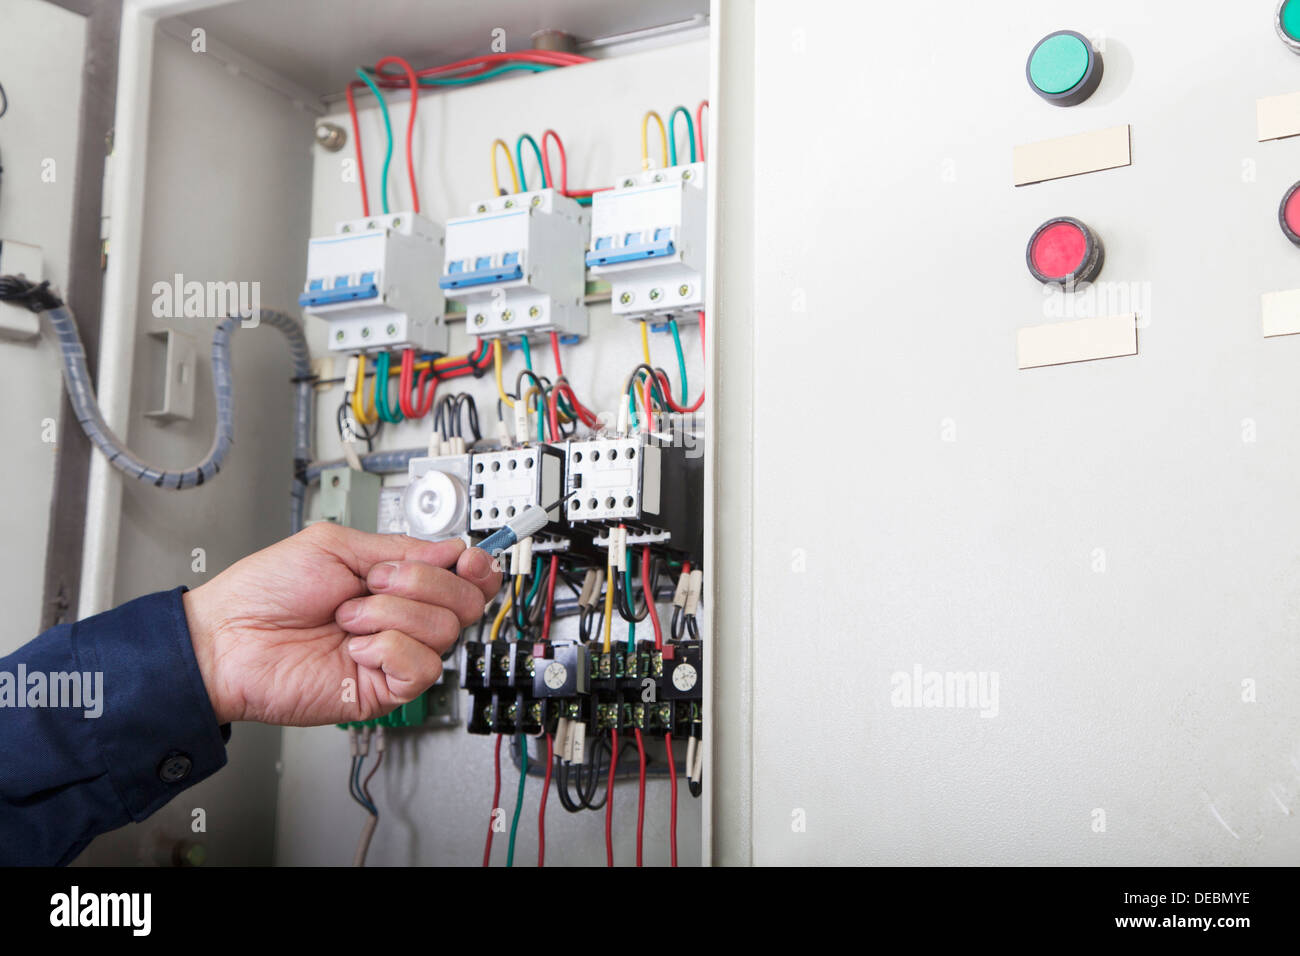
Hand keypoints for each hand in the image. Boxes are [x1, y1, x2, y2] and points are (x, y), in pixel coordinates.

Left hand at [181, 522, 500, 725]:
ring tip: (348, 618)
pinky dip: (388, 648)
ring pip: (444, 630)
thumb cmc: (265, 592)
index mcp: (396, 581)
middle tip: (377, 582)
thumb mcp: (336, 546)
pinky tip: (355, 647)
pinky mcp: (385, 690)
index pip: (463, 577)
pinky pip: (421, 667)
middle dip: (423, 582)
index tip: (467, 558)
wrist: (228, 639)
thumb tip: (451, 550)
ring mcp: (394, 654)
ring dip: (391, 614)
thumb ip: (399, 547)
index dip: (475, 567)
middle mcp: (402, 617)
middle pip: (464, 602)